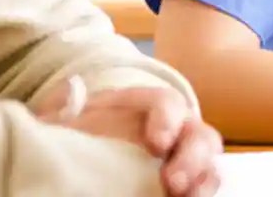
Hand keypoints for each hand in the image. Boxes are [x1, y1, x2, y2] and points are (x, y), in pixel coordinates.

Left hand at [36, 82, 222, 196]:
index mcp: (149, 108)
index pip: (168, 103)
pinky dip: (203, 193)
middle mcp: (177, 129)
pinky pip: (205, 186)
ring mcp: (186, 158)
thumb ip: (64, 107)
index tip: (156, 144)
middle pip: (199, 135)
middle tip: (173, 182)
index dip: (167, 119)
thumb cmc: (80, 138)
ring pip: (209, 162)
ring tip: (186, 196)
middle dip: (192, 157)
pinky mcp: (186, 182)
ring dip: (204, 179)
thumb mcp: (65, 123)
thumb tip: (74, 87)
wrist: (84, 165)